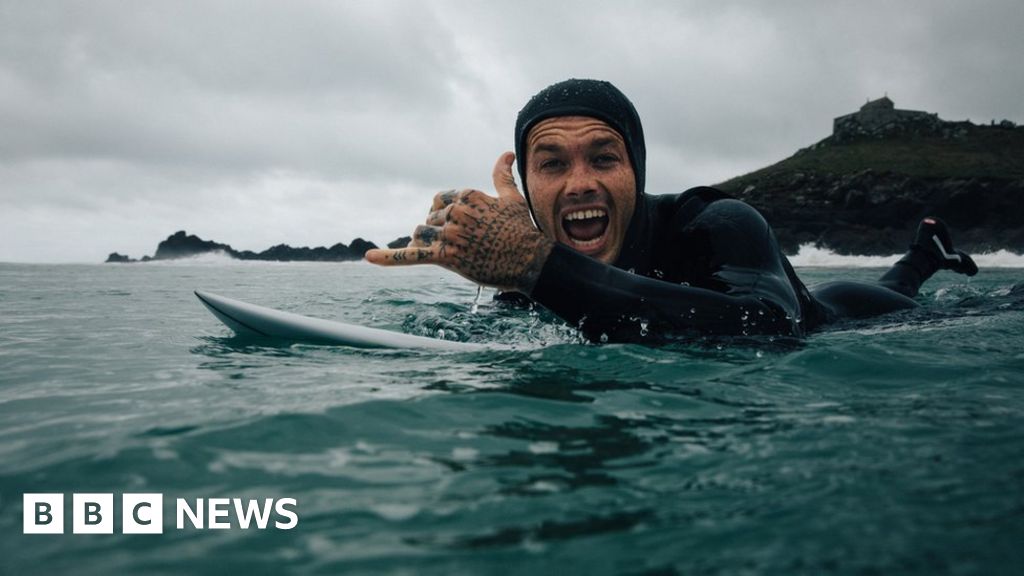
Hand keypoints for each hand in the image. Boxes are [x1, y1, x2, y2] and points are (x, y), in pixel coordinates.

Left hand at [365, 152, 552, 292]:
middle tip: (465, 242)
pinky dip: (388, 257)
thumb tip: (506, 153)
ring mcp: (450, 235)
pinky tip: (368, 258)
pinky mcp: (446, 257)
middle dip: (441, 229)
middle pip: (430, 218)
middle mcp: (456, 213)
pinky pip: (411, 256)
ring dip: (428, 241)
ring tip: (448, 250)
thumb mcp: (512, 198)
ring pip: (420, 234)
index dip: (447, 213)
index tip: (465, 224)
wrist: (529, 261)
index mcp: (467, 196)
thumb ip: (502, 175)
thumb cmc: (522, 230)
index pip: (440, 200)